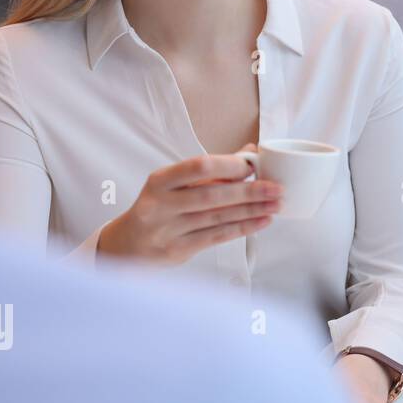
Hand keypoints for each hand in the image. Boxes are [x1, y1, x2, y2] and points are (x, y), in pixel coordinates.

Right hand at [97, 143, 281, 262]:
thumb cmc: (158, 207)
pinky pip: (216, 237)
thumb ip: (212, 169)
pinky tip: (262, 221)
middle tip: (276, 189)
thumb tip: (250, 152)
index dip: (229, 166)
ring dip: (252, 211)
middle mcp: (160, 204)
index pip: (198, 166)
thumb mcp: (174, 184)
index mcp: (160, 181)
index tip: (253, 167)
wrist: (126, 245)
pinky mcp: (177, 251)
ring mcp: (167, 230)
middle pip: (212, 195)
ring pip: (218, 217)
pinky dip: (243, 228)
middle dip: (250, 192)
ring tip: (276, 205)